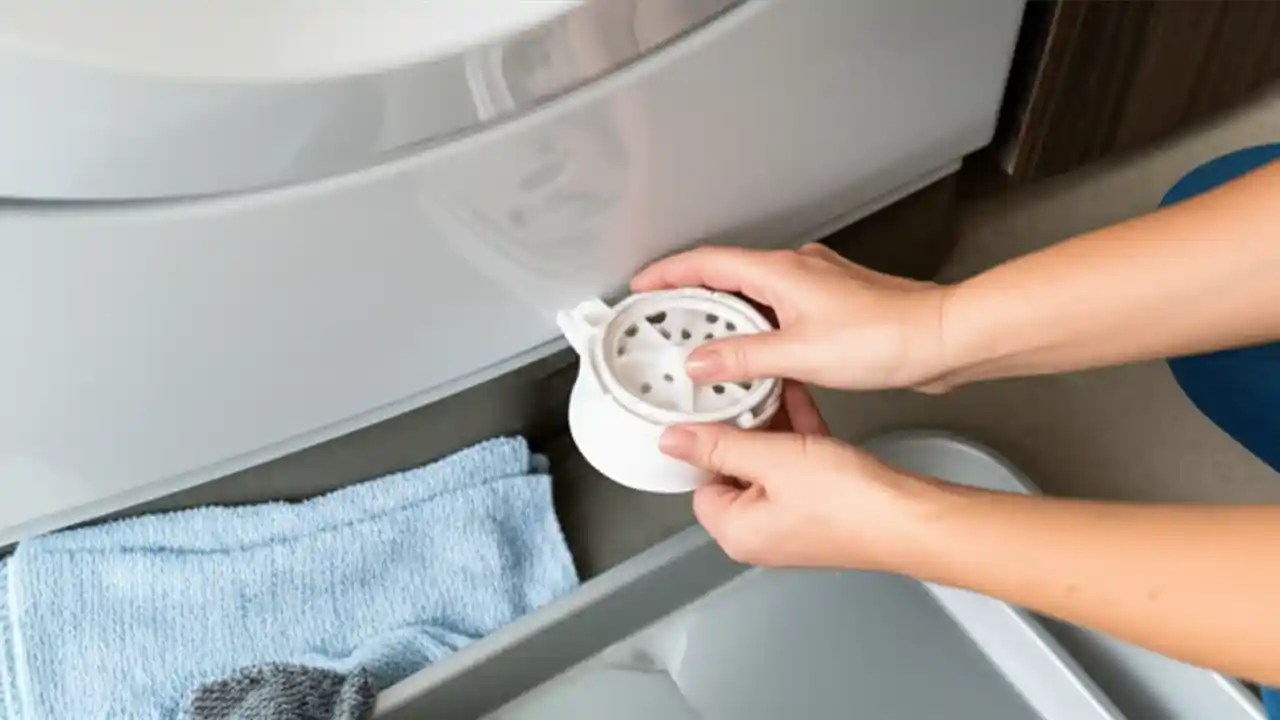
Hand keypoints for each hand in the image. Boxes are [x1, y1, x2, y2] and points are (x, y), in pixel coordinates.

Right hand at [632, 244, 955, 391]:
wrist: (942, 337)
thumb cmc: (885, 337)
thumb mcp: (800, 354)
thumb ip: (742, 358)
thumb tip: (700, 361)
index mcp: (780, 272)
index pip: (707, 263)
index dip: (669, 273)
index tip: (642, 286)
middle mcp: (796, 270)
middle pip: (727, 276)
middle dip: (691, 298)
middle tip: (664, 322)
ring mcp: (816, 285)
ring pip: (755, 295)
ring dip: (726, 317)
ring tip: (704, 347)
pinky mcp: (833, 305)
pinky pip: (779, 311)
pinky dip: (757, 329)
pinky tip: (758, 357)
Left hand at [658, 381, 936, 568]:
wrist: (911, 518)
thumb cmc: (845, 500)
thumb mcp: (771, 459)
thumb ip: (718, 446)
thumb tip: (672, 439)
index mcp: (736, 530)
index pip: (699, 482)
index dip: (703, 444)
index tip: (704, 408)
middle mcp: (759, 533)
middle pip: (733, 472)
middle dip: (738, 429)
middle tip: (736, 389)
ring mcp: (792, 521)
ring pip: (769, 465)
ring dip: (770, 426)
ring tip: (765, 383)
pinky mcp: (822, 508)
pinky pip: (798, 466)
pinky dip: (797, 435)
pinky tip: (798, 396)